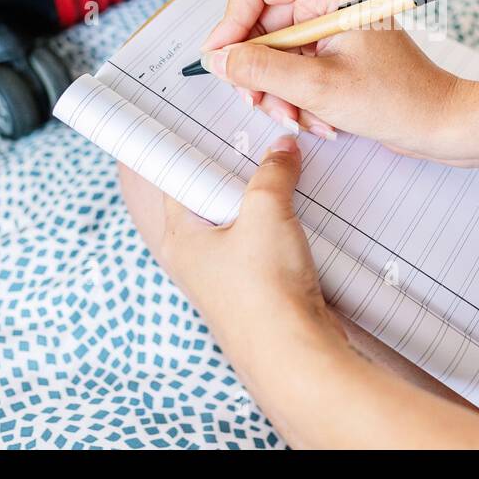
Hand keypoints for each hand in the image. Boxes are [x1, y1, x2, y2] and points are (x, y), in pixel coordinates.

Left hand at [117, 136, 346, 376]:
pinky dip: (279, 227)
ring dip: (262, 201)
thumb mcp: (265, 212)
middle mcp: (197, 257)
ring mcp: (227, 277)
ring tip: (286, 170)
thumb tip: (283, 148)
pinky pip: (264, 246)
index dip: (195, 149)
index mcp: (182, 236)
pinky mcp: (259, 291)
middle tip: (259, 140)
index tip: (213, 124)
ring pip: (241, 223)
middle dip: (238, 172)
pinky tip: (301, 213)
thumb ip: (273, 173)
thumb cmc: (264, 289)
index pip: (178, 178)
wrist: (294, 354)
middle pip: (212, 199)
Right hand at [199, 0, 473, 161]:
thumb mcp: (318, 87)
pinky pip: (292, 65)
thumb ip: (261, 69)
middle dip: (257, 69)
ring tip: (299, 118)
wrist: (439, 122)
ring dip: (277, 90)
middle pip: (259, 21)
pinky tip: (317, 118)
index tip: (222, 61)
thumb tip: (218, 58)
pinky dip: (295, 95)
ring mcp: (329, 22)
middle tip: (260, 103)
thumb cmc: (397, 99)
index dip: (231, 22)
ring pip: (272, 50)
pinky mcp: (332, 47)